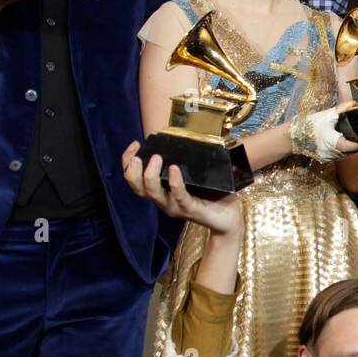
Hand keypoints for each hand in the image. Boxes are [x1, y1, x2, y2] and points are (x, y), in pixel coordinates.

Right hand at [122, 142, 241, 235]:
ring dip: (150, 175)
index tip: (135, 144)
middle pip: (138, 188)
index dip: (128, 162)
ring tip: (156, 158)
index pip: (135, 179)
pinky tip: (174, 169)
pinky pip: (179, 195)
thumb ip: (186, 162)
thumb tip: (185, 137)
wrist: (229, 219)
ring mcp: (175, 206)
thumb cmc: (212, 195)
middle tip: (137, 156)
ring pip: (153, 193)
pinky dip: (175, 182)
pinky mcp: (190, 209)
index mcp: (161, 191)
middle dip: (132, 170)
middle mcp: (164, 200)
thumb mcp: (195, 176)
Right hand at [302, 106, 357, 157]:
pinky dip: (343, 150)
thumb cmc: (309, 124)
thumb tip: (353, 103)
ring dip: (351, 148)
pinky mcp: (324, 158)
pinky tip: (345, 142)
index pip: (352, 147)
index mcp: (334, 142)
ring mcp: (328, 157)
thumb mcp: (326, 115)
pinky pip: (338, 155)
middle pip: (351, 152)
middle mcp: (333, 153)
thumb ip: (341, 109)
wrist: (292, 137)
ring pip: (345, 155)